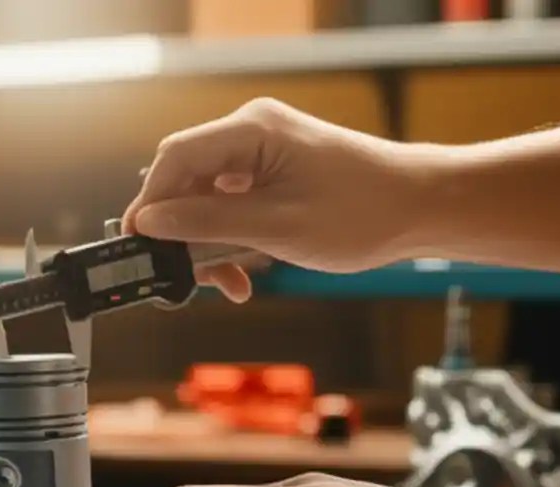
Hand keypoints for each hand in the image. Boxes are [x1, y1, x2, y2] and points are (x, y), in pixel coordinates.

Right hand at [125, 98, 429, 302]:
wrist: (422, 210)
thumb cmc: (364, 212)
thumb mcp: (276, 227)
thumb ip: (206, 223)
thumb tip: (150, 223)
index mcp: (252, 130)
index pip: (175, 158)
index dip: (150, 202)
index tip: (138, 243)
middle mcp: (251, 134)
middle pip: (185, 180)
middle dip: (179, 232)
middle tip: (180, 275)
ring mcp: (262, 154)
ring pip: (204, 200)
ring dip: (207, 245)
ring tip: (224, 283)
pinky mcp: (271, 176)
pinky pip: (229, 208)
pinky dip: (228, 242)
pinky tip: (241, 275)